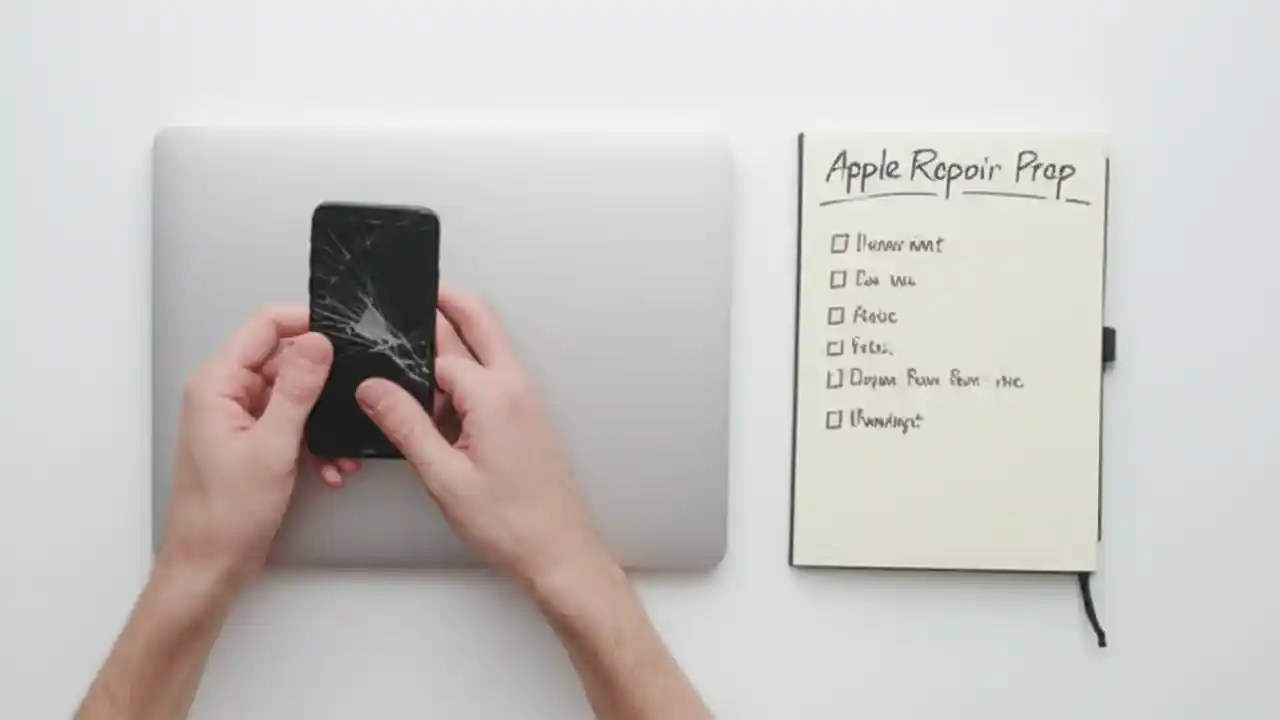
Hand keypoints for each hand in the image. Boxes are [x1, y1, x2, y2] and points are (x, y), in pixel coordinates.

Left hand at [160, 307, 356, 585]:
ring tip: (341, 449)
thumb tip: (317, 342)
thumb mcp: (273, 447)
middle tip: (352, 402)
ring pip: (292, 395)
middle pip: (283, 360)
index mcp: (217, 385)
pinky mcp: (251, 440)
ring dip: (322, 419)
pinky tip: (329, 467)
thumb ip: (297, 389)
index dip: (305, 324)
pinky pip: (290, 423)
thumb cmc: (225, 516)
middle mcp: (223, 394)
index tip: (343, 336)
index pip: (264, 326)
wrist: (210, 566)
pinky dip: (314, 441)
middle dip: (322, 383)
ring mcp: (237, 418)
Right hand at [354, 288, 611, 589]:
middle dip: (444, 302)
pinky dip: (467, 374)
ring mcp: (525, 399)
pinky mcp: (526, 415)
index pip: (438, 351)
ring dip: (456, 338)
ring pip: (488, 346)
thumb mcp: (443, 476)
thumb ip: (405, 426)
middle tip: (411, 292)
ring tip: (413, 347)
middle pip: (478, 321)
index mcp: (494, 396)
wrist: (557, 551)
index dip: (402, 349)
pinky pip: (493, 377)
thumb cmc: (511, 523)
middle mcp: (514, 388)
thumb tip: (373, 390)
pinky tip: (439, 400)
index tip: (374, 343)